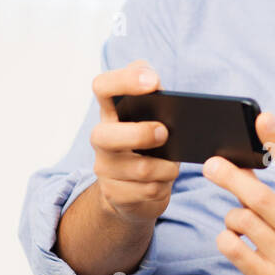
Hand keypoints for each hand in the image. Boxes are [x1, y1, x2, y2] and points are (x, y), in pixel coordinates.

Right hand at [89, 59, 179, 229]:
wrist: (132, 190)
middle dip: (139, 134)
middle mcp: (101, 138)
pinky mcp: (115, 194)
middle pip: (105, 135)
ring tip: (173, 164)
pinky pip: (148, 191)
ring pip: (139, 169)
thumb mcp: (152, 117)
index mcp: (111, 112)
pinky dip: (164, 185)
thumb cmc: (148, 143)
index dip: (124, 80)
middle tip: (164, 133)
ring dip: (166, 167)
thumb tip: (162, 85)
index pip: (102, 86)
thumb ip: (155, 94)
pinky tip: (164, 182)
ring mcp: (105, 168)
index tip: (153, 81)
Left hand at [203, 112, 274, 274]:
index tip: (263, 119)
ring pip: (242, 221)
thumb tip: (243, 164)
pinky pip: (232, 247)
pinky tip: (235, 238)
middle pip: (260, 198)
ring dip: (233, 216)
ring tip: (240, 220)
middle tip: (211, 164)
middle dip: (232, 177)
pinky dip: (227, 237)